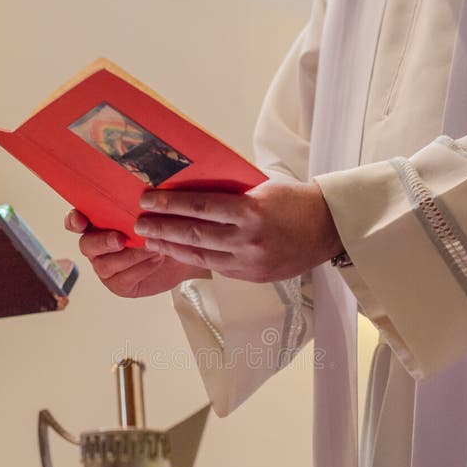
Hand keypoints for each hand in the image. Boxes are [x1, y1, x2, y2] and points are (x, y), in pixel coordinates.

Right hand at [64, 209, 208, 297]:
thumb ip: (136, 203)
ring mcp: (106, 267)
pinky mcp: (119, 285)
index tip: (80, 219)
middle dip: (103, 242)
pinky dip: (141, 268)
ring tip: (150, 246)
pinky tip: (156, 258)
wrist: (184, 251)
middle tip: (121, 239)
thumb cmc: (165, 226)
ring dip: (129, 255)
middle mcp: (97, 246)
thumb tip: (141, 189)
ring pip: (105, 265)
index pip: (75, 222)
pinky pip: (123, 278)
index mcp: (98, 224)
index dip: (73, 221)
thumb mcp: (152, 211)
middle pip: (86, 245)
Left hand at [133, 180, 342, 282]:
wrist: (328, 230)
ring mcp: (250, 262)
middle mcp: (249, 240)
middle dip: (162, 228)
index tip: (147, 200)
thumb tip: (191, 192)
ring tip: (150, 240)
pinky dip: (194, 258)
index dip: (170, 204)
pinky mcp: (252, 276)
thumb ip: (230, 195)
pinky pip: (217, 266)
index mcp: (251, 212)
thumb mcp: (262, 189)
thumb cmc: (295, 201)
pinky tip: (177, 251)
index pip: (200, 207)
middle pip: (194, 235)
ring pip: (200, 256)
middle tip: (139, 223)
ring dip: (171, 247)